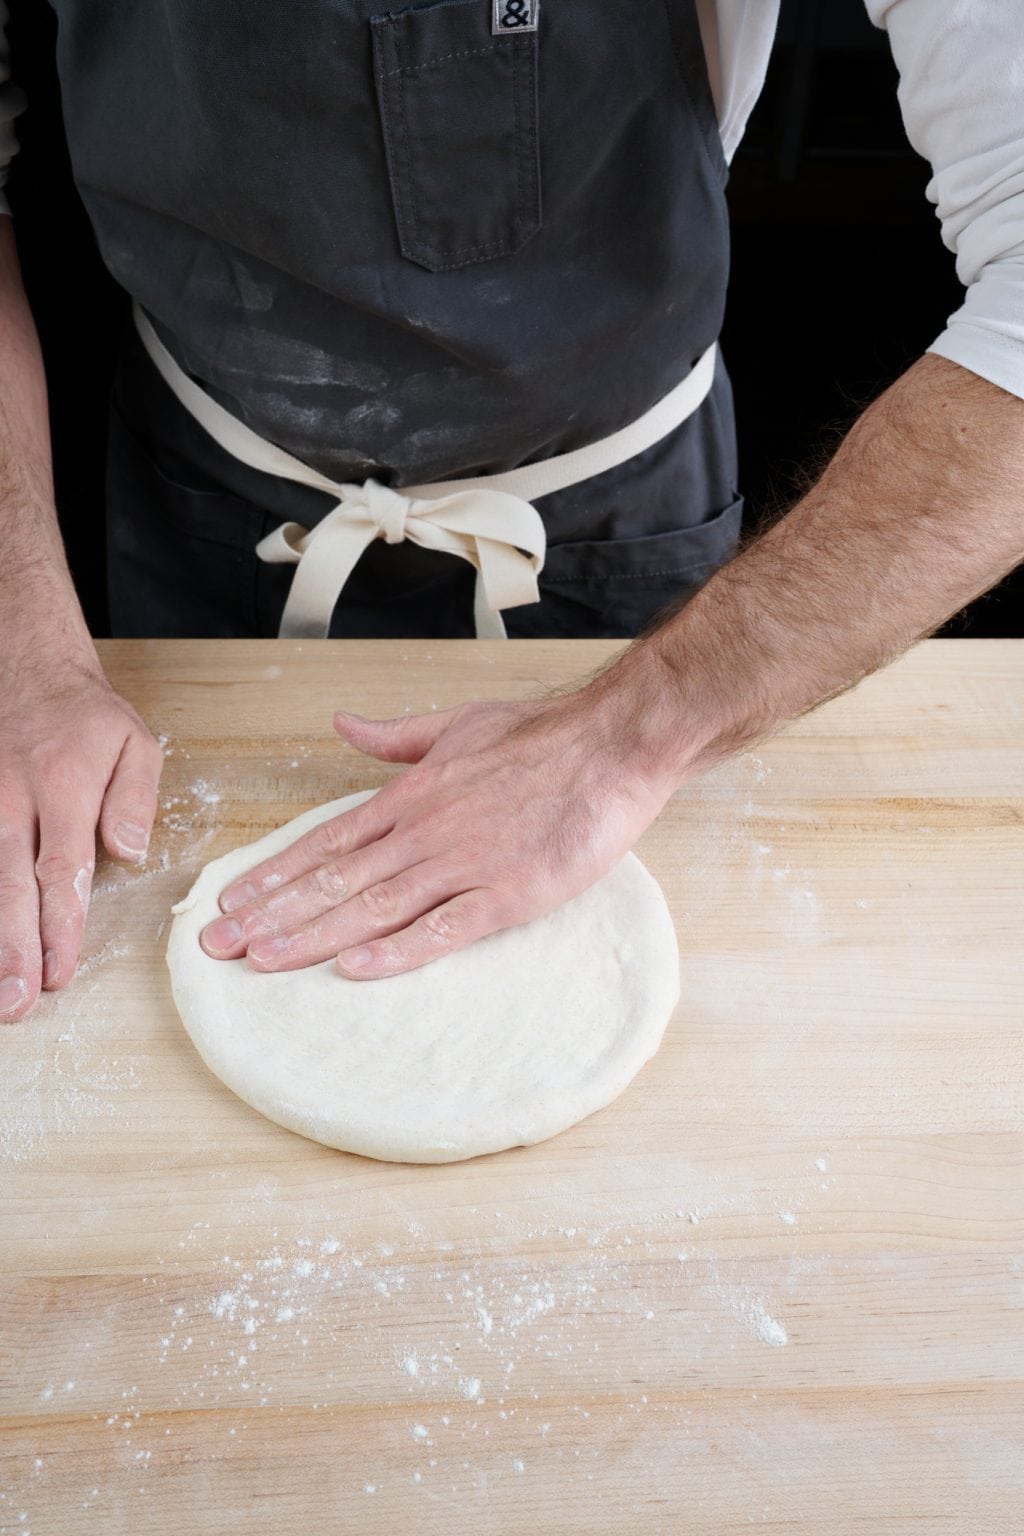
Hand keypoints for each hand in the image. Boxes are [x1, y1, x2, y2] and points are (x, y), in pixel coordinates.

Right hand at [0, 656, 163, 1020]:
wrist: (27, 671)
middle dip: (14, 949)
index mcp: (63, 785)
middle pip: (11, 885)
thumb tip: (127, 852)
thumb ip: (133, 798)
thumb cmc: (87, 718)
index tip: (60, 971)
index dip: (59, 924)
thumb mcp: (134, 743)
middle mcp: (14, 800)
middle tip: (18, 1003)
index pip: (61, 868)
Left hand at [201, 657, 683, 979]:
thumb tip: (342, 723)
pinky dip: (397, 950)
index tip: (232, 900)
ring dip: (313, 936)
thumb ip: (395, 736)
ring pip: (373, 906)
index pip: (327, 840)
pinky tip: (355, 968)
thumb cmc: (542, 734)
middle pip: (334, 879)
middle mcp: (425, 831)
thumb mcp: (457, 724)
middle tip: (217, 946)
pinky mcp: (507, 894)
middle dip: (271, 915)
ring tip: (262, 961)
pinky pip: (443, 928)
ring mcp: (463, 863)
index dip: (276, 874)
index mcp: (412, 796)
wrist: (612, 743)